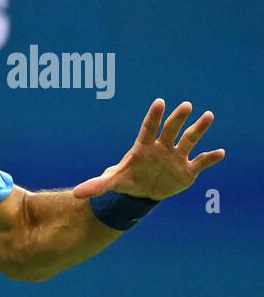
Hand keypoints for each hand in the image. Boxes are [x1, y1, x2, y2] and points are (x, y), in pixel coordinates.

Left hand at [73, 99, 224, 200]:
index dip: (153, 116)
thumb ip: (97, 185)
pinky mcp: (188, 169)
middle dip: (178, 118)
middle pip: (171, 130)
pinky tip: (220, 152)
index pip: (148, 128)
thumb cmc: (129, 179)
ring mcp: (177, 156)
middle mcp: (163, 147)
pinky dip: (211, 158)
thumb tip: (76, 193)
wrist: (144, 191)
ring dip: (199, 129)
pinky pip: (201, 161)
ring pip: (189, 140)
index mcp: (144, 147)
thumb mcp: (113, 182)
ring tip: (208, 116)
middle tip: (186, 105)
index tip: (159, 102)